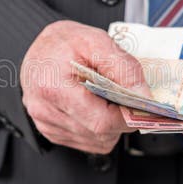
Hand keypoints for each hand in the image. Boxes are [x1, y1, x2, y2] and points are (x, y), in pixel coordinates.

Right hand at [20, 20, 150, 153]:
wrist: (39, 47)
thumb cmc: (62, 42)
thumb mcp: (96, 40)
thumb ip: (123, 68)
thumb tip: (143, 96)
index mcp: (54, 88)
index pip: (102, 121)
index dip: (128, 116)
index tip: (143, 105)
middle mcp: (46, 111)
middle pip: (101, 134)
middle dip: (122, 118)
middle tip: (125, 96)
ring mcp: (47, 124)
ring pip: (97, 142)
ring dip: (112, 125)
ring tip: (106, 99)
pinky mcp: (51, 132)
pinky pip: (88, 142)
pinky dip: (99, 129)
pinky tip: (95, 107)